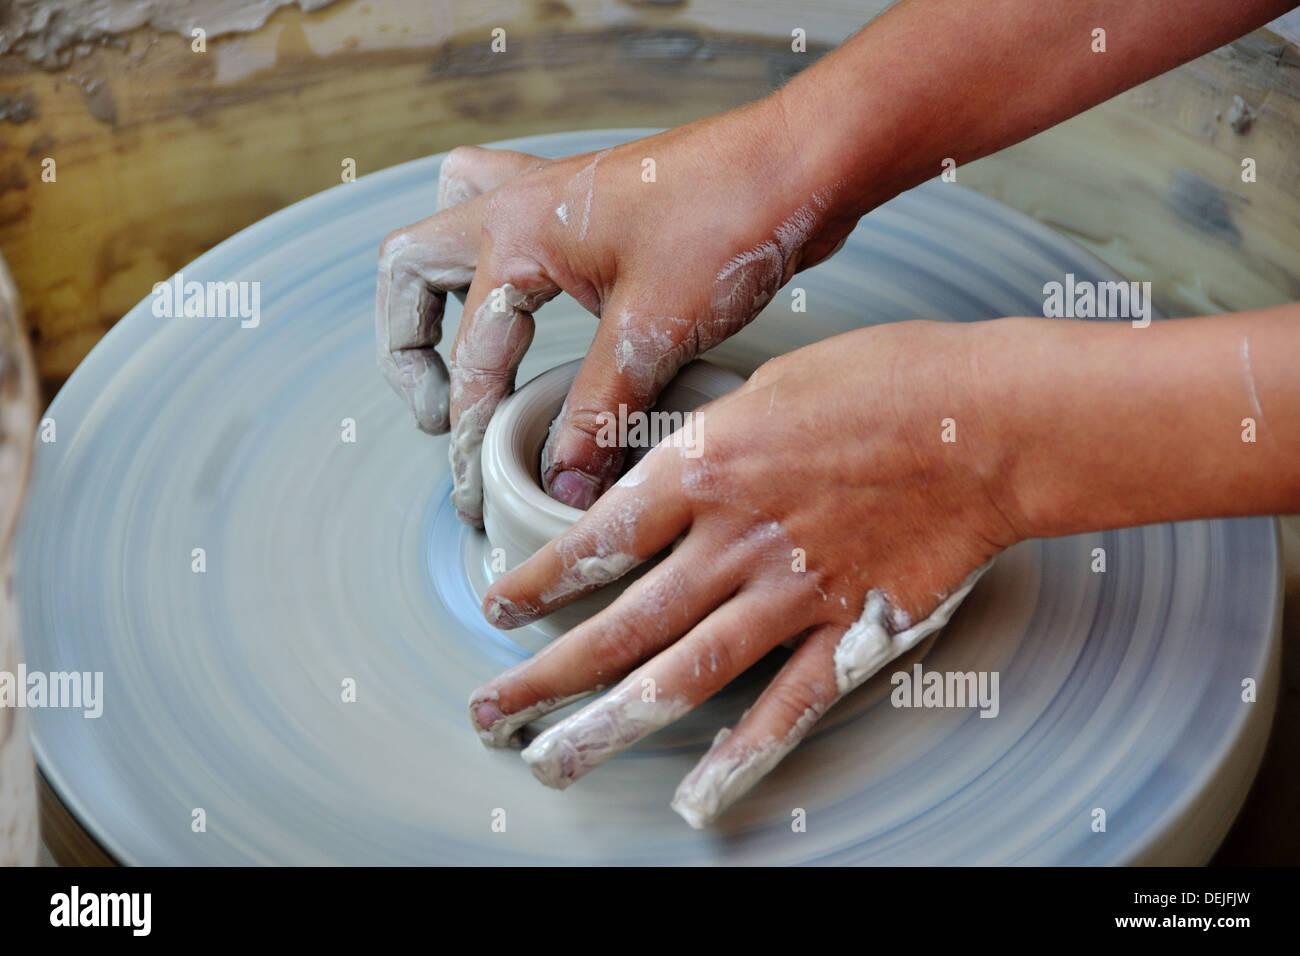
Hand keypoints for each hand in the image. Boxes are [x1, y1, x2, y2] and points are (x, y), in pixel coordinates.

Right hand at [374, 94, 859, 524]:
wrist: (797, 167)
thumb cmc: (727, 222)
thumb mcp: (653, 332)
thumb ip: (599, 411)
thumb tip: (565, 483)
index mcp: (515, 232)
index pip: (472, 354)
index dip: (469, 429)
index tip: (479, 485)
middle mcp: (518, 206)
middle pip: (412, 267)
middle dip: (410, 348)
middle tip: (440, 411)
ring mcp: (552, 200)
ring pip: (450, 223)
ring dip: (438, 287)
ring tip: (455, 351)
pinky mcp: (589, 211)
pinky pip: (508, 226)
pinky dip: (497, 267)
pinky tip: (525, 305)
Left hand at [467, 320, 1017, 825]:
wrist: (990, 419)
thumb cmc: (886, 379)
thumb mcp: (766, 386)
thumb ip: (707, 447)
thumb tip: (663, 479)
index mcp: (706, 466)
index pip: (594, 538)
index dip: (537, 581)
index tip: (500, 608)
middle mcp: (733, 539)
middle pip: (618, 623)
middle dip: (544, 677)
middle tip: (490, 714)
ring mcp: (790, 592)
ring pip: (680, 674)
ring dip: (606, 725)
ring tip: (552, 761)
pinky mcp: (850, 630)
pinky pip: (784, 706)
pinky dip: (738, 755)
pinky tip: (697, 794)